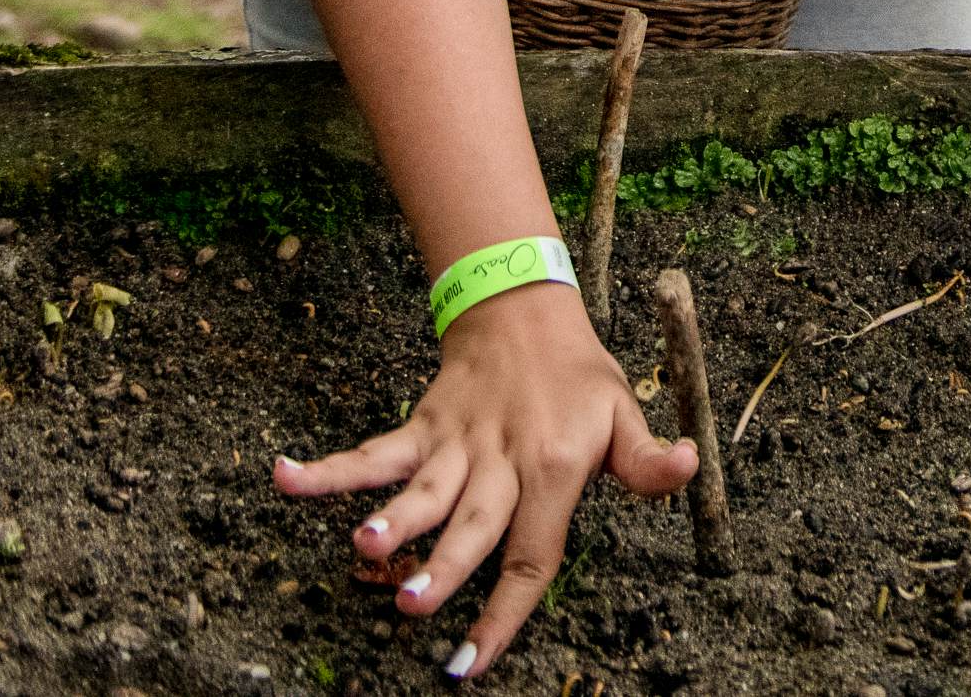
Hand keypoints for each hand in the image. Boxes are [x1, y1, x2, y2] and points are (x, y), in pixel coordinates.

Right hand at [272, 278, 695, 679]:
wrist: (525, 309)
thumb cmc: (577, 378)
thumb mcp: (622, 414)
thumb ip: (646, 458)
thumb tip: (686, 467)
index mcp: (551, 470)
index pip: (532, 553)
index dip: (505, 611)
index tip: (471, 662)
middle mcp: (500, 461)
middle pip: (471, 524)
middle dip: (442, 564)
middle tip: (412, 603)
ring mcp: (456, 444)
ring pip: (420, 488)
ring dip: (390, 515)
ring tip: (362, 543)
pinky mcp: (422, 425)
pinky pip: (373, 451)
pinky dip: (327, 467)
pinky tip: (283, 475)